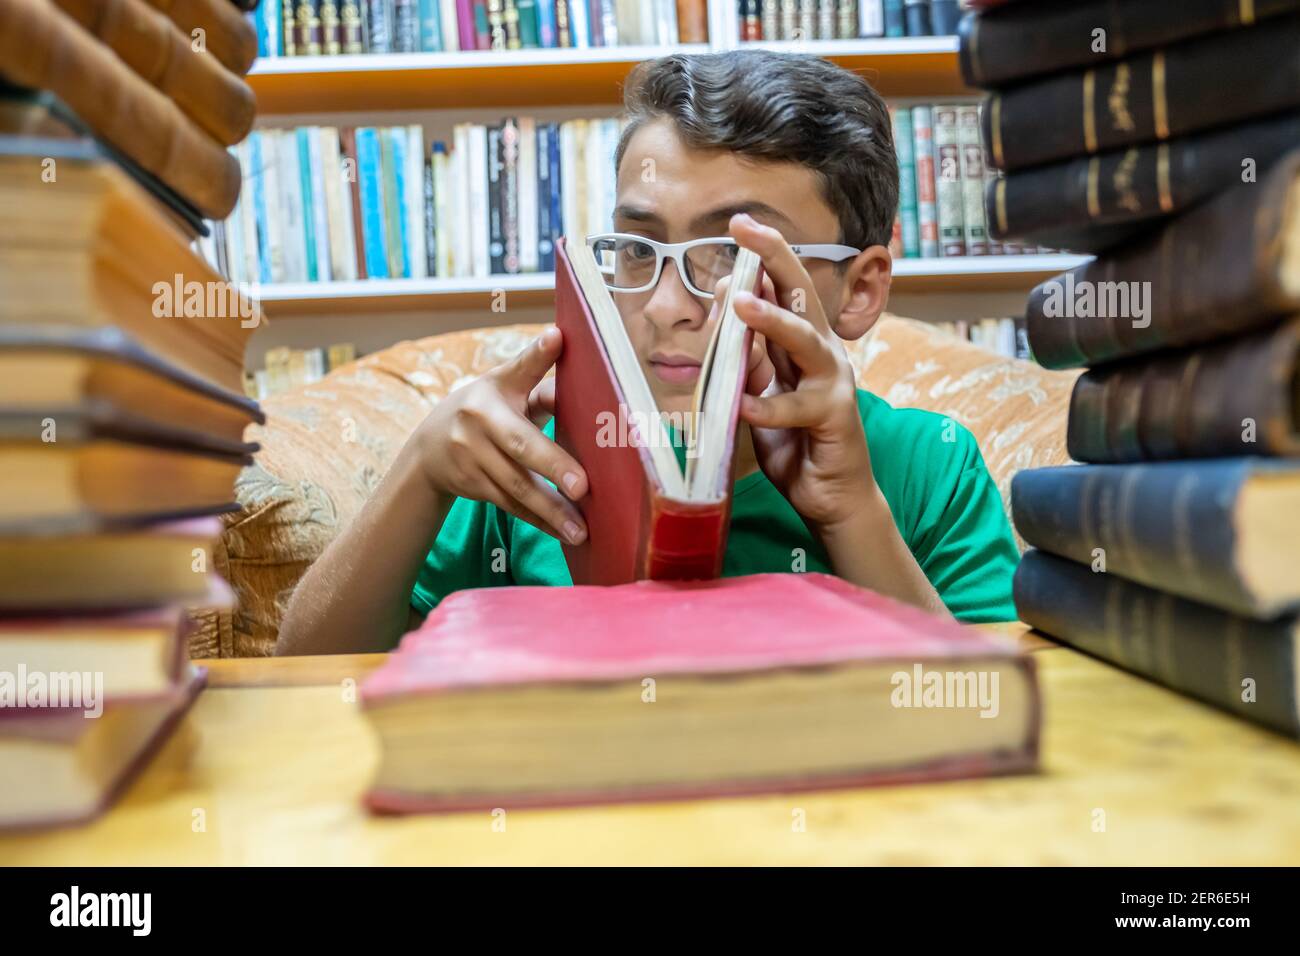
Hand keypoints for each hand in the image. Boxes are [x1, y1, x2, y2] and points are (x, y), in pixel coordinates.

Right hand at [413, 326, 588, 543]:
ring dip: (550, 510)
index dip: (537, 354)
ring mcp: (471, 457)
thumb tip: (567, 348)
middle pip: (520, 445)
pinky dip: (538, 521)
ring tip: (581, 530)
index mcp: (492, 390)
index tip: (556, 337)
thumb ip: (536, 374)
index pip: (519, 369)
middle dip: (553, 466)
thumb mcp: (503, 386)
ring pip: (517, 485)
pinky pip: (510, 506)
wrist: (429, 449)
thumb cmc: (485, 410)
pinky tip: (563, 534)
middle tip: (583, 487)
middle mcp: (478, 422)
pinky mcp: (472, 486)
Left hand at [727, 213, 881, 533]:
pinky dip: (767, 407)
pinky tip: (742, 406)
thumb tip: (726, 306)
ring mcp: (834, 384)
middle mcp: (824, 355)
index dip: (765, 255)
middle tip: (745, 230)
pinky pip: (796, 408)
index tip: (738, 223)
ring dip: (772, 321)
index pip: (785, 289)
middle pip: (803, 296)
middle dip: (774, 259)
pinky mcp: (834, 418)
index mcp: (805, 345)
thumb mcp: (760, 396)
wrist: (832, 499)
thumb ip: (747, 359)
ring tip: (740, 303)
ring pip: (805, 342)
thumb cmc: (795, 445)